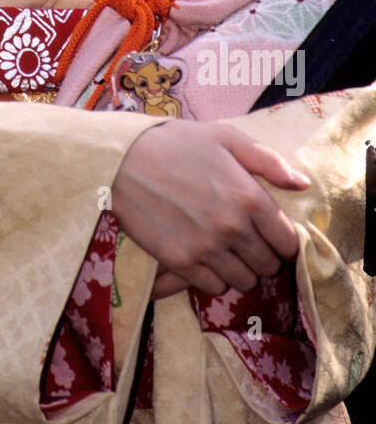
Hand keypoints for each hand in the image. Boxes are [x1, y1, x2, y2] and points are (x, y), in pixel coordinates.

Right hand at [111, 120, 310, 295]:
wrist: (122, 160)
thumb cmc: (176, 143)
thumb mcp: (225, 138)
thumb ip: (268, 160)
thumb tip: (302, 184)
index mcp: (249, 197)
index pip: (288, 242)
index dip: (283, 240)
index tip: (271, 234)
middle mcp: (233, 228)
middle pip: (268, 266)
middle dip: (263, 255)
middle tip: (247, 240)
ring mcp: (206, 249)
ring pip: (243, 281)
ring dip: (240, 268)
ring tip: (226, 249)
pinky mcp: (180, 262)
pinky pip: (213, 286)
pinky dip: (214, 276)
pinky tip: (205, 256)